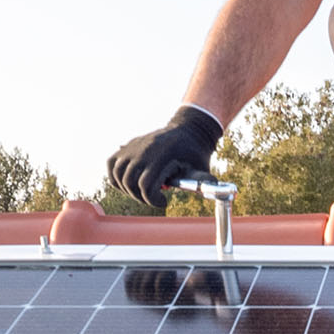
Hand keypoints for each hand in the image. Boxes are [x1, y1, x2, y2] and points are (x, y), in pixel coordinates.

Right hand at [107, 106, 222, 208]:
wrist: (188, 130)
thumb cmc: (195, 153)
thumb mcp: (200, 168)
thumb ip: (204, 181)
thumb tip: (221, 191)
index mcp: (161, 156)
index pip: (145, 186)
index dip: (153, 201)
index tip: (164, 202)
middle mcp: (144, 150)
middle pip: (129, 183)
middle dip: (140, 197)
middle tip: (153, 198)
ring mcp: (133, 147)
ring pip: (118, 175)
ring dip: (127, 189)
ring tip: (142, 191)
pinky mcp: (127, 146)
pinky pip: (111, 164)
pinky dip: (115, 176)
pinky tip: (127, 182)